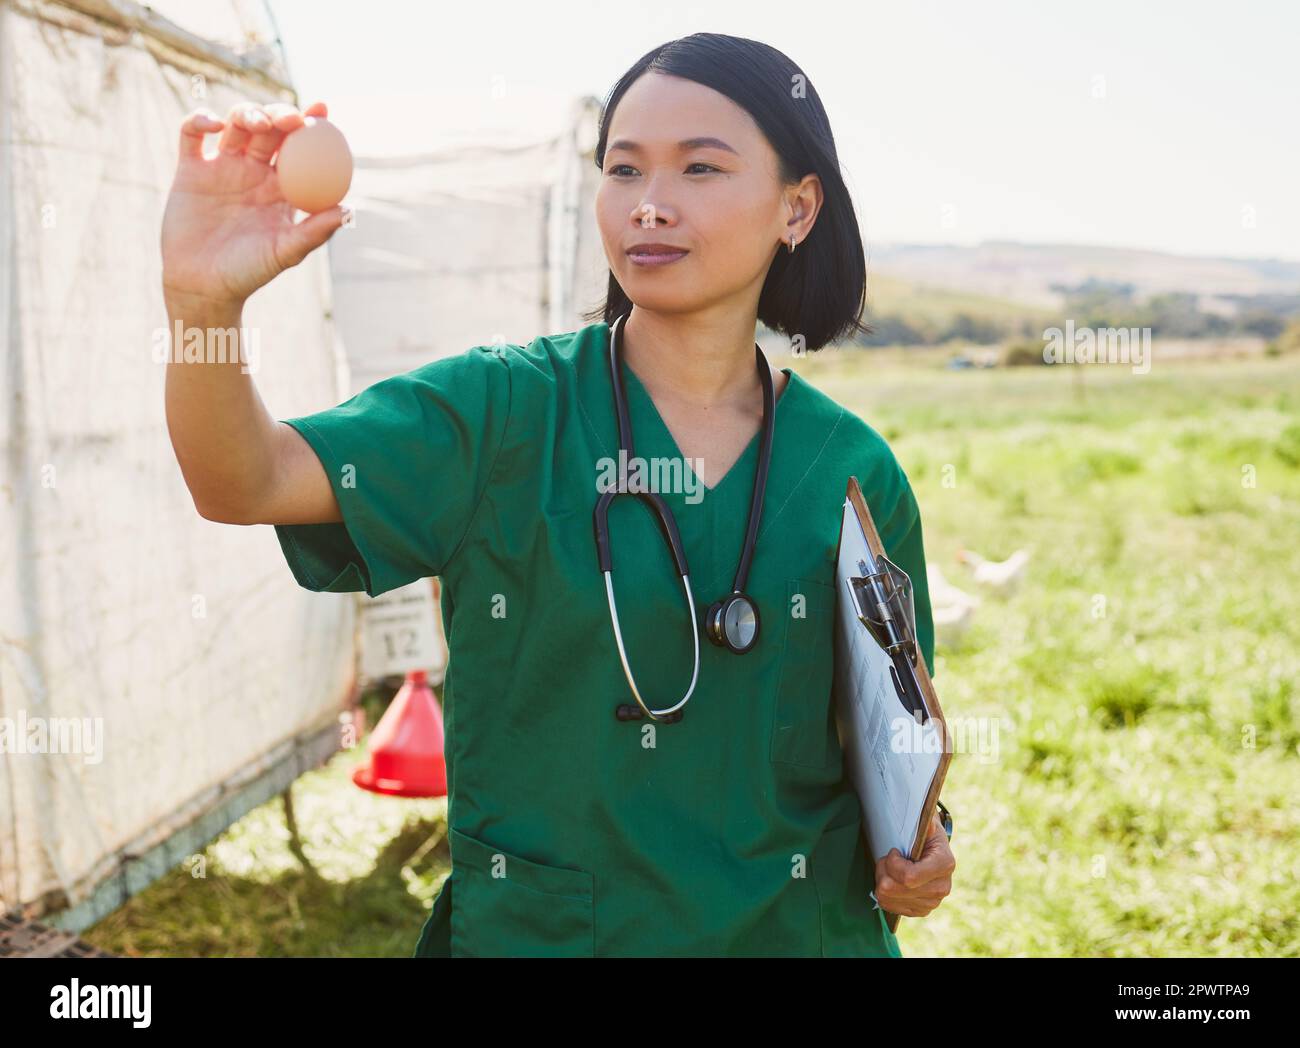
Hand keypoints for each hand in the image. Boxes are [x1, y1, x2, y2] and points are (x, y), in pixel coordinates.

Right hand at [160, 100, 345, 310]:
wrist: (204, 284)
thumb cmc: (249, 272)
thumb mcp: (286, 252)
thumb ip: (315, 231)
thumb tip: (349, 210)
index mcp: (281, 186)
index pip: (301, 147)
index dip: (312, 123)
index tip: (323, 109)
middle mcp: (253, 171)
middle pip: (269, 128)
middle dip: (281, 113)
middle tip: (291, 118)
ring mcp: (222, 166)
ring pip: (235, 124)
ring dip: (248, 113)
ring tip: (258, 123)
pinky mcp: (190, 169)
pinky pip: (192, 133)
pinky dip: (201, 120)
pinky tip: (214, 125)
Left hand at [872, 811, 954, 917]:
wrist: (931, 849)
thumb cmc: (924, 834)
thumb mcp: (926, 822)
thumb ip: (926, 823)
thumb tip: (929, 824)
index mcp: (945, 864)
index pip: (909, 877)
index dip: (892, 864)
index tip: (893, 851)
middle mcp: (942, 887)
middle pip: (894, 889)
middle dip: (883, 870)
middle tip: (886, 859)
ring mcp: (932, 902)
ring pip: (888, 898)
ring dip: (882, 881)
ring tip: (889, 869)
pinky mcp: (921, 910)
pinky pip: (890, 907)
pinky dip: (884, 893)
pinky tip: (891, 881)